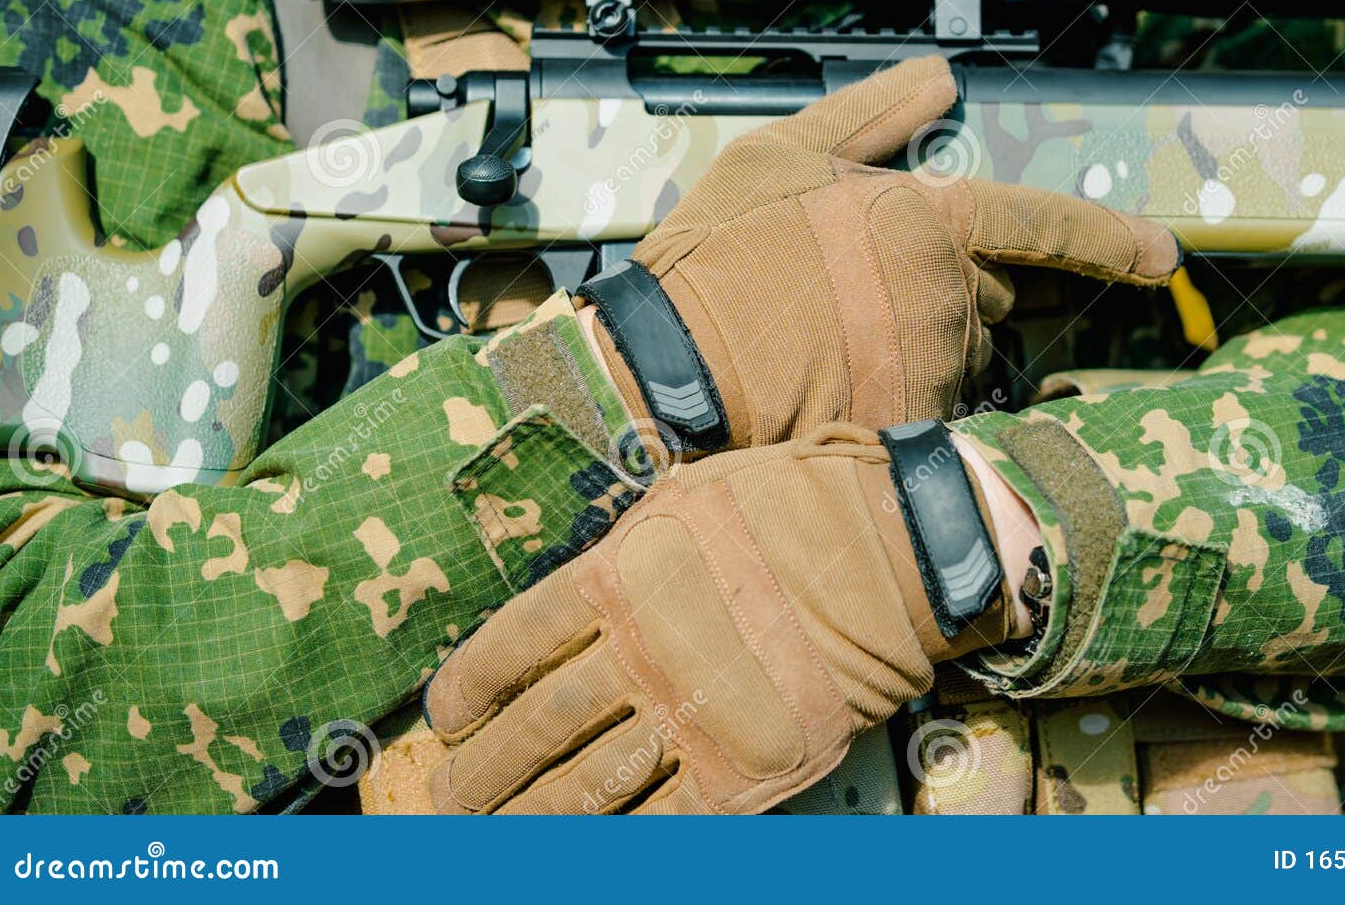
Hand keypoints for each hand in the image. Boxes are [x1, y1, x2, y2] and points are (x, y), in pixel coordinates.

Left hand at [424, 422, 1014, 813]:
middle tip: (446, 798)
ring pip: (584, 787)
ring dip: (525, 818)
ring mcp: (692, 716)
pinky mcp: (745, 768)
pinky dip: (612, 847)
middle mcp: (641, 652)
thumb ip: (630, 543)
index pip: (515, 641)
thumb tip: (583, 585)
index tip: (448, 712)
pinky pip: (661, 824)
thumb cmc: (799, 503)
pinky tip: (580, 855)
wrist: (898, 551)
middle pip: (538, 725)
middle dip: (484, 770)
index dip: (471, 682)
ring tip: (484, 837)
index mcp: (620, 575)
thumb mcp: (693, 489)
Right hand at [583, 56, 1178, 451]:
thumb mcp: (782, 153)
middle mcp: (953, 295)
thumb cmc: (720, 256)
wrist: (672, 367)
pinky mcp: (913, 422)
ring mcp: (938, 365)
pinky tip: (839, 374)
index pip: (1047, 223)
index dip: (1112, 237)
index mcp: (933, 218)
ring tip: (832, 328)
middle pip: (995, 289)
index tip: (1161, 252)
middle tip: (862, 281)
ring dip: (922, 333)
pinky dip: (903, 384)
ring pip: (964, 347)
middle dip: (952, 280)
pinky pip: (935, 399)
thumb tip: (940, 78)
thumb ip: (872, 114)